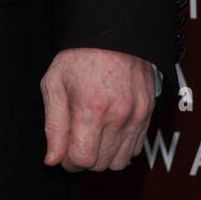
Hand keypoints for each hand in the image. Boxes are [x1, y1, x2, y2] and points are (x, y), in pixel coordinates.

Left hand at [41, 47, 155, 171]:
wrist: (114, 35)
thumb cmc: (79, 56)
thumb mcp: (54, 84)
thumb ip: (53, 126)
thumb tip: (53, 159)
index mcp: (91, 108)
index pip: (82, 159)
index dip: (68, 162)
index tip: (63, 153)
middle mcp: (118, 116)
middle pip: (100, 164)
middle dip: (83, 159)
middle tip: (74, 141)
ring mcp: (136, 117)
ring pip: (119, 162)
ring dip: (102, 157)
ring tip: (91, 137)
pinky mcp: (147, 116)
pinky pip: (134, 150)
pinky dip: (119, 149)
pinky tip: (107, 132)